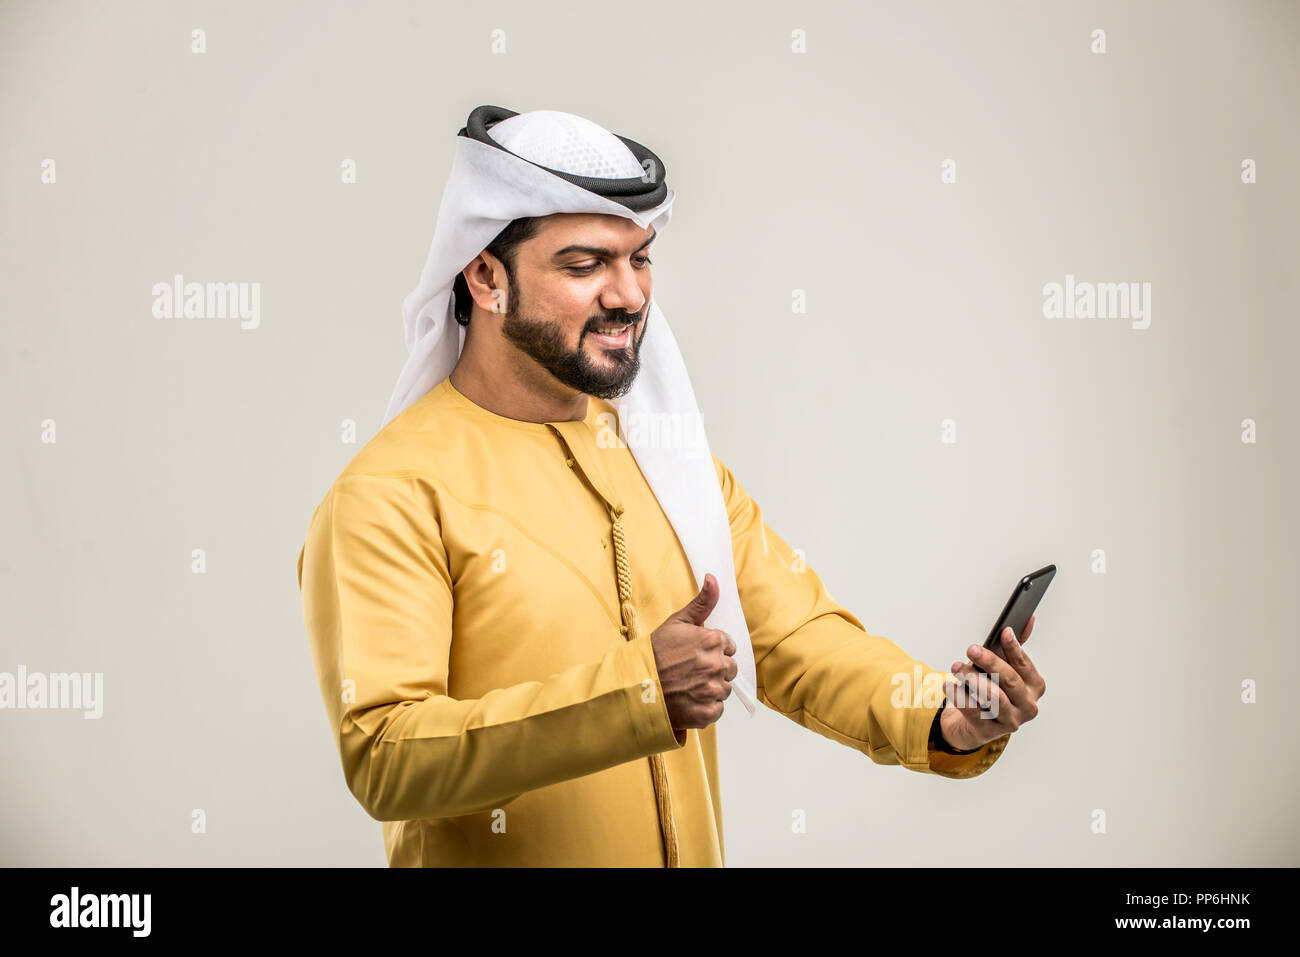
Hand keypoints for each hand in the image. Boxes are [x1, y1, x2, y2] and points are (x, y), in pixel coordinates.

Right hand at [649, 573, 737, 730]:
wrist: (635, 685)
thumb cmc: (655, 652)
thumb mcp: (678, 621)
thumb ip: (703, 601)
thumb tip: (714, 577)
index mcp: (713, 640)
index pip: (728, 646)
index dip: (712, 649)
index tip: (695, 654)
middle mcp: (716, 664)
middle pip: (730, 668)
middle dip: (715, 669)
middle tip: (691, 671)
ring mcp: (712, 689)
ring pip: (724, 689)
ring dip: (711, 688)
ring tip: (688, 685)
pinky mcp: (707, 711)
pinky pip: (718, 709)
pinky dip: (705, 707)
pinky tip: (689, 699)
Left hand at [939, 615, 1046, 751]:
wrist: (975, 724)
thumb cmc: (992, 690)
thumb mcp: (1003, 667)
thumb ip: (1013, 646)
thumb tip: (1027, 619)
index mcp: (1034, 686)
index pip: (1024, 664)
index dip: (1014, 648)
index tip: (1004, 632)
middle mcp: (1027, 705)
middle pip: (1010, 680)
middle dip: (990, 662)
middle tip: (971, 649)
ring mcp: (1011, 720)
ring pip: (993, 697)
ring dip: (973, 679)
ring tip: (957, 667)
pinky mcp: (990, 731)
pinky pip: (973, 711)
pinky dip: (959, 696)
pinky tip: (949, 685)